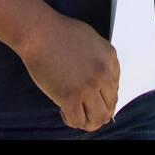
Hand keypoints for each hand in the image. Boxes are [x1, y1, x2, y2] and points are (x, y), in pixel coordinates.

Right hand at [16, 13, 119, 131]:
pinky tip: (63, 110)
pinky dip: (71, 120)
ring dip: (89, 121)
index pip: (115, 87)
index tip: (92, 97)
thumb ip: (99, 59)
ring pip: (99, 118)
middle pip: (110, 105)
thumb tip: (100, 83)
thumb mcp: (90, 40)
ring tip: (77, 115)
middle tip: (85, 110)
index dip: (103, 96)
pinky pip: (78, 121)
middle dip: (99, 111)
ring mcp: (87, 86)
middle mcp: (103, 73)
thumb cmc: (59, 33)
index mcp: (110, 57)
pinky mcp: (70, 97)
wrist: (39, 32)